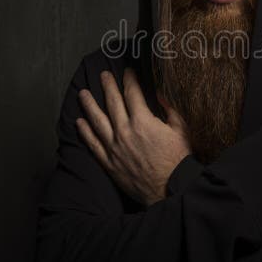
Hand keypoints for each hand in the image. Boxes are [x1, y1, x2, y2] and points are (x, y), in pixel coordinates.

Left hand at [75, 67, 191, 206]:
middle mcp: (125, 131)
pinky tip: (79, 122)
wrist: (170, 189)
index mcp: (143, 121)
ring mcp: (114, 147)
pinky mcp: (109, 163)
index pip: (132, 94)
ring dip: (89, 105)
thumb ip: (170, 110)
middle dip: (107, 86)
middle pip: (112, 103)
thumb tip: (160, 95)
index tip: (128, 71)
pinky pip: (93, 144)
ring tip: (83, 93)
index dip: (130, 80)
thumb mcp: (181, 130)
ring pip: (97, 121)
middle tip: (102, 75)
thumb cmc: (178, 160)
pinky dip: (85, 132)